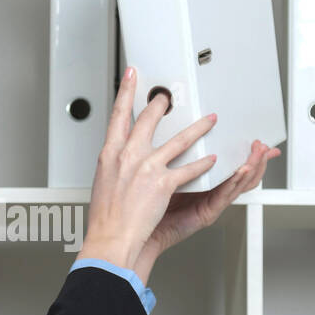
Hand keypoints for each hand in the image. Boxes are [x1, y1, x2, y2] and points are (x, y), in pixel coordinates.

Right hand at [77, 67, 220, 270]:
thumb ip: (115, 165)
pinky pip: (189, 169)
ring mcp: (147, 167)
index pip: (118, 115)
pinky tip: (212, 159)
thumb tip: (119, 159)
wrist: (110, 237)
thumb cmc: (104, 218)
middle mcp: (128, 155)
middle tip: (169, 95)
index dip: (125, 92)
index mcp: (110, 154)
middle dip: (162, 104)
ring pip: (179, 140)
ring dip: (198, 128)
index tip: (131, 76)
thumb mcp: (103, 183)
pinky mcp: (163, 182)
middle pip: (148, 120)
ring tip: (208, 120)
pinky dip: (203, 165)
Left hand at [144, 139, 279, 257]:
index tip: (254, 139)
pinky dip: (235, 182)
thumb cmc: (144, 205)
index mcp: (202, 182)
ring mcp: (209, 204)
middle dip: (255, 159)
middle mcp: (209, 193)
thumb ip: (172, 153)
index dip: (245, 153)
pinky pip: (224, 196)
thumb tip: (170, 127)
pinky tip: (241, 171)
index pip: (230, 165)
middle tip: (262, 145)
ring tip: (258, 154)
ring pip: (238, 184)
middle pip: (241, 175)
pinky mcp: (206, 214)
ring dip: (251, 167)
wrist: (137, 231)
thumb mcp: (161, 171)